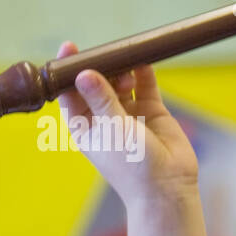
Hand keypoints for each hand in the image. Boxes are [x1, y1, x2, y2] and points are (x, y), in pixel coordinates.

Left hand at [55, 42, 198, 208]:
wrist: (168, 188)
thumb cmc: (132, 165)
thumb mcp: (112, 129)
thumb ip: (101, 99)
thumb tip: (83, 72)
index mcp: (85, 127)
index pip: (69, 94)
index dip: (67, 72)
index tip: (69, 48)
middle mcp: (104, 118)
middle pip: (95, 84)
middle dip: (98, 68)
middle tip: (104, 53)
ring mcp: (128, 113)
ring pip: (120, 82)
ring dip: (121, 71)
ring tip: (126, 72)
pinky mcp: (152, 110)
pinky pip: (145, 85)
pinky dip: (143, 72)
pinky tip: (142, 61)